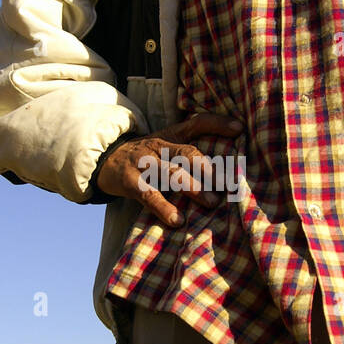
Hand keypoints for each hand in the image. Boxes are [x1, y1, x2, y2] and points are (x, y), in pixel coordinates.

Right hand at [95, 112, 244, 226]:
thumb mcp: (165, 145)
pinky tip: (177, 220)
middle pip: (187, 152)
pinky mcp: (130, 181)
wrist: (104, 159)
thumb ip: (190, 150)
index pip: (196, 123)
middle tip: (229, 184)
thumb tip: (228, 164)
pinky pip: (149, 195)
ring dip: (193, 188)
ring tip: (212, 203)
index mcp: (170, 135)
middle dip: (210, 168)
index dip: (217, 123)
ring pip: (171, 173)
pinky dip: (164, 207)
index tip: (239, 128)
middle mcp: (159, 146)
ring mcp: (144, 163)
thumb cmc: (146, 157)